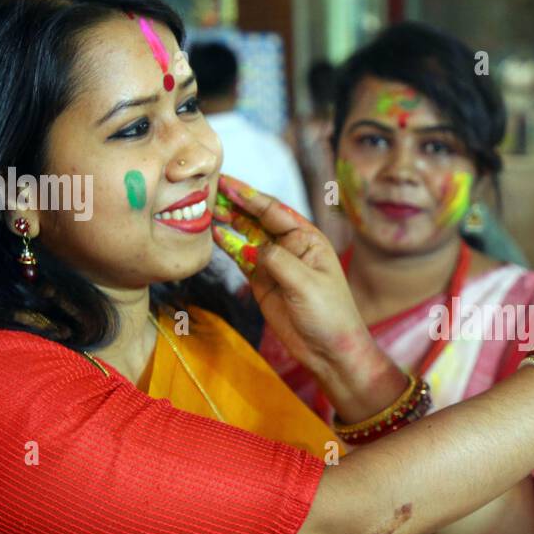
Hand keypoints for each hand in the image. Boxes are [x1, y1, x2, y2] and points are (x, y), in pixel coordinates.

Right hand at [213, 175, 405, 420]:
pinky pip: (242, 257)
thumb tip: (253, 247)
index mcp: (308, 239)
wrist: (329, 350)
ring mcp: (275, 263)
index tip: (226, 183)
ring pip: (246, 235)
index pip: (274, 211)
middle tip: (208, 190)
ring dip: (227, 222)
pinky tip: (213, 235)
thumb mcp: (306, 284)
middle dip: (234, 204)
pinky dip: (227, 246)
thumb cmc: (329, 314)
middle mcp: (291, 246)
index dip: (249, 197)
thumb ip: (278, 261)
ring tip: (204, 208)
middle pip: (257, 218)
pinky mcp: (263, 281)